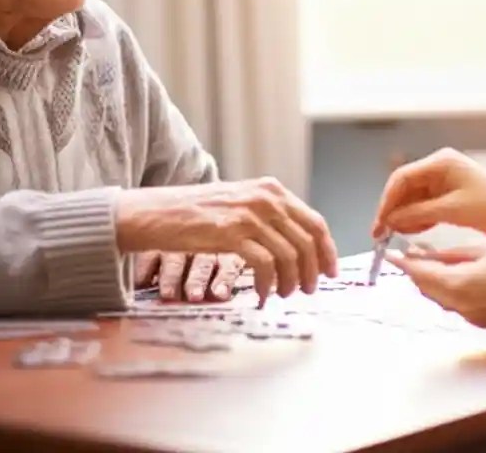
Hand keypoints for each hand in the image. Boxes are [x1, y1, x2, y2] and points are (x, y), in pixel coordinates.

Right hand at [116, 177, 339, 303]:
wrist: (155, 212)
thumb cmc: (195, 213)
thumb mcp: (239, 203)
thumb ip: (268, 217)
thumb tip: (298, 244)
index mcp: (271, 190)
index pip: (315, 222)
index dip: (327, 251)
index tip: (330, 271)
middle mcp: (265, 198)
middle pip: (308, 240)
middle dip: (313, 270)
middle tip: (308, 290)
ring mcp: (249, 215)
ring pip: (290, 255)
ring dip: (291, 281)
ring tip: (283, 295)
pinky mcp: (231, 233)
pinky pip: (265, 265)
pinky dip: (269, 284)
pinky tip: (262, 294)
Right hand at [372, 148, 485, 238]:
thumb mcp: (451, 211)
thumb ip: (417, 213)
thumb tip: (390, 219)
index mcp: (441, 162)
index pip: (401, 178)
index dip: (387, 201)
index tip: (379, 223)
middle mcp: (441, 167)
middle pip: (406, 188)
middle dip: (395, 210)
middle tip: (383, 234)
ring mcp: (447, 180)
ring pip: (415, 198)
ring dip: (407, 216)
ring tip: (402, 234)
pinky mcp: (452, 195)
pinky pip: (427, 205)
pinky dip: (420, 218)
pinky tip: (417, 231)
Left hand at [387, 237, 485, 331]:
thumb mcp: (485, 247)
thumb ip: (450, 255)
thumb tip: (423, 255)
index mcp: (457, 286)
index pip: (417, 274)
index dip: (403, 262)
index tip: (392, 253)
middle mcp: (462, 309)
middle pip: (428, 291)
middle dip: (419, 273)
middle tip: (417, 252)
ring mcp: (477, 321)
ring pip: (445, 301)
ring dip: (437, 284)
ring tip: (441, 262)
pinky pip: (464, 309)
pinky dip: (457, 294)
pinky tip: (468, 279)